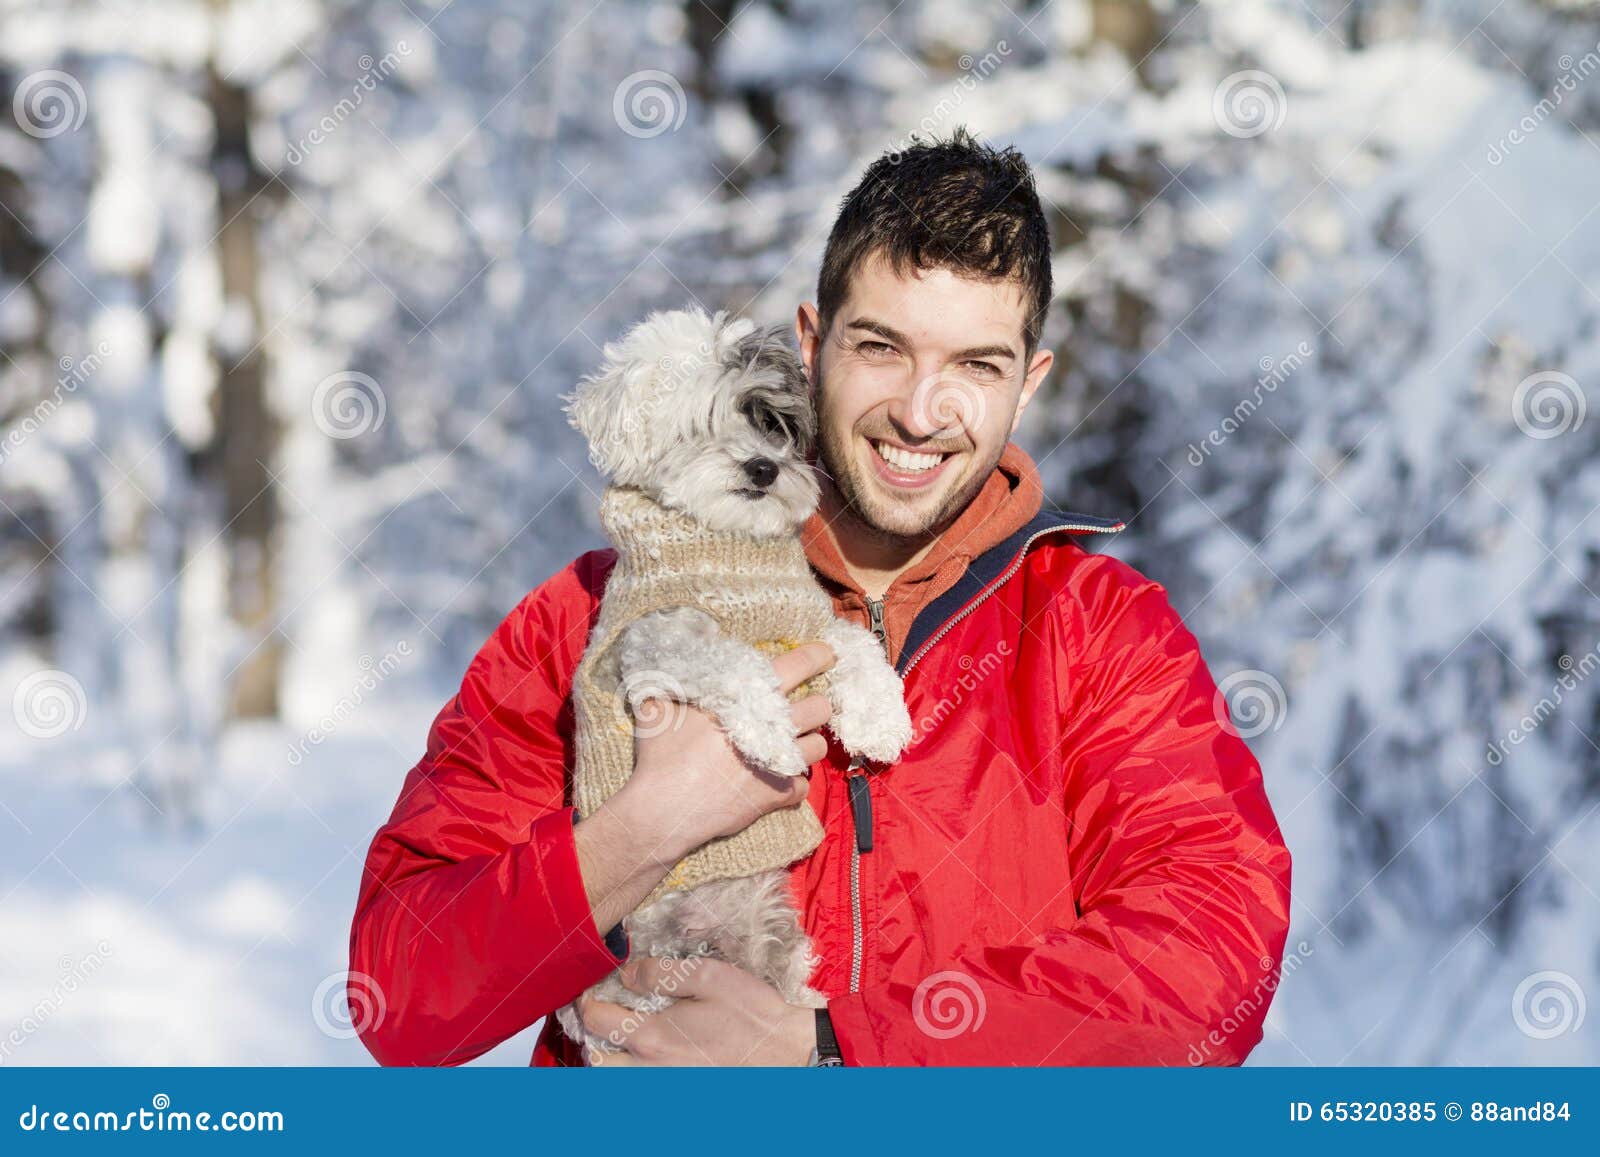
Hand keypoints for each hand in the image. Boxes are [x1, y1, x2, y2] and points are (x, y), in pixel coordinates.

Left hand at [577, 957, 816, 1065]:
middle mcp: (651, 1071)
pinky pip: (643, 1087)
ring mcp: (665, 1088)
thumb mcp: (708, 976)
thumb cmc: (751, 1013)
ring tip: (617, 1038)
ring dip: (609, 1059)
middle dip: (591, 1038)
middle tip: (598, 1016)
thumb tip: (627, 973)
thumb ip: (661, 973)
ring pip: (616, 1081)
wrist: (786, 1054)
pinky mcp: (681, 1094)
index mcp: (653, 1038)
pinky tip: (645, 1058)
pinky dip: (633, 1073)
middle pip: (597, 1061)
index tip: (588, 989)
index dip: (586, 1000)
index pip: (598, 1020)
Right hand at [618, 640, 836, 862]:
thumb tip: (669, 655)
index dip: (817, 656)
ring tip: (793, 744)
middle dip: (818, 705)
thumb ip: (672, 680)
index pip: (797, 665)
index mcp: (748, 698)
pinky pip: (803, 786)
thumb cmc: (662, 754)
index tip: (827, 653)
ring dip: (808, 744)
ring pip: (818, 747)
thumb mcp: (659, 706)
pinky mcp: (776, 794)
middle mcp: (772, 727)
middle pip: (821, 708)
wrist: (665, 808)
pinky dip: (793, 783)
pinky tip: (778, 780)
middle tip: (805, 708)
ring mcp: (777, 762)